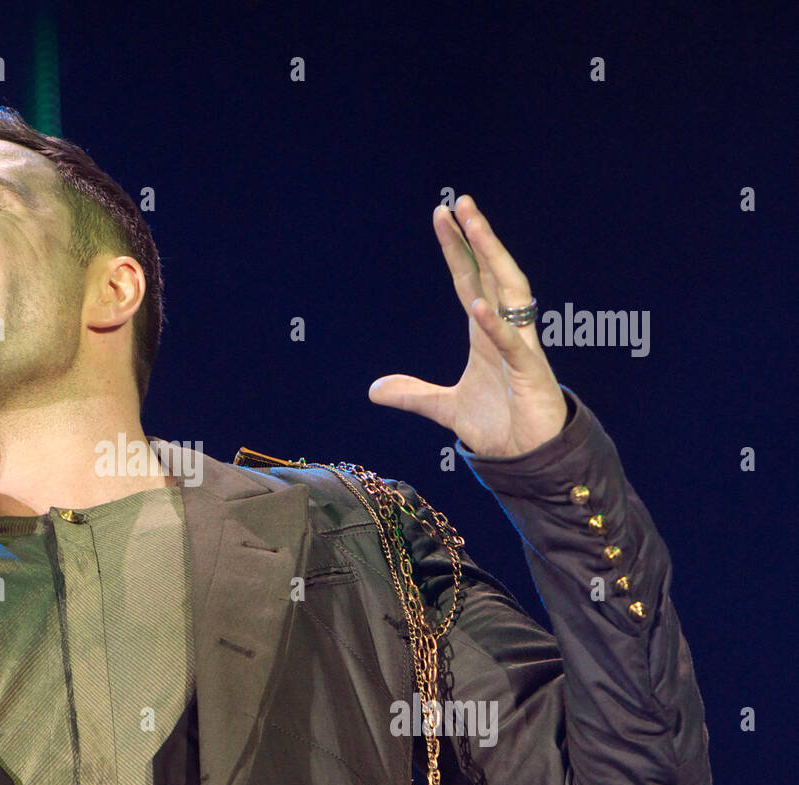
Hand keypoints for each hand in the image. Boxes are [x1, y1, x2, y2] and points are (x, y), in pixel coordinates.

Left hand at [368, 194, 567, 457]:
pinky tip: (478, 306)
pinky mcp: (531, 375)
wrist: (528, 460)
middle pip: (492, 274)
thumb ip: (413, 394)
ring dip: (493, 258)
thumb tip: (375, 390)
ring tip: (475, 227)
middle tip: (460, 202)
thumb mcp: (444, 408)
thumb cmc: (500, 426)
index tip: (442, 215)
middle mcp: (506, 331)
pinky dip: (495, 327)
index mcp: (486, 333)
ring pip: (511, 293)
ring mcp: (522, 349)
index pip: (469, 280)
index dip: (457, 249)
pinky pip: (514, 345)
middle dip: (478, 238)